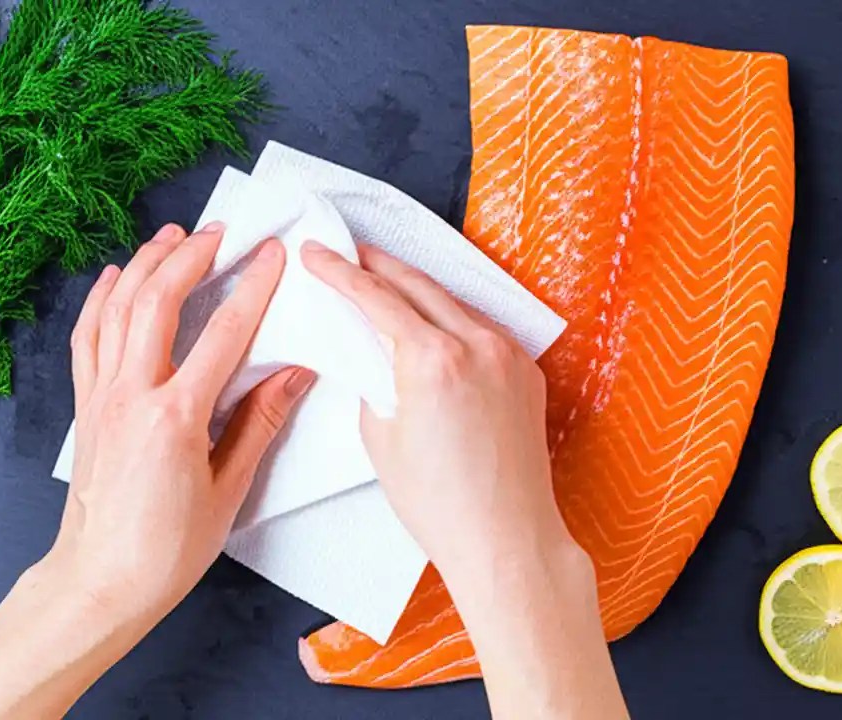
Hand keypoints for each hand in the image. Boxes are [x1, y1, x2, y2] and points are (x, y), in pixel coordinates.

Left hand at [54, 222, 313, 619]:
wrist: (100, 581)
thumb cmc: (165, 550)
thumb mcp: (228, 490)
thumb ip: (259, 423)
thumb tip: (294, 373)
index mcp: (175, 417)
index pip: (223, 332)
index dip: (253, 286)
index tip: (272, 254)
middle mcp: (132, 396)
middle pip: (159, 302)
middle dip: (192, 256)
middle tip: (222, 231)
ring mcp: (103, 398)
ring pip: (118, 309)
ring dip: (146, 265)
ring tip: (172, 235)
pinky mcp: (87, 408)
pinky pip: (88, 338)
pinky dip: (100, 300)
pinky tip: (114, 278)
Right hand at [303, 242, 626, 719]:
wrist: (506, 539)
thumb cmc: (439, 503)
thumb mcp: (380, 436)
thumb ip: (374, 379)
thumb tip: (375, 353)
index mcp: (434, 359)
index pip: (376, 297)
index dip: (340, 272)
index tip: (315, 253)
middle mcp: (477, 345)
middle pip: (418, 284)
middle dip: (378, 264)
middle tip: (347, 251)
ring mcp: (508, 355)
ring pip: (453, 301)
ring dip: (416, 287)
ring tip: (384, 278)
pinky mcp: (526, 371)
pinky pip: (481, 327)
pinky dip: (450, 316)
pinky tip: (431, 319)